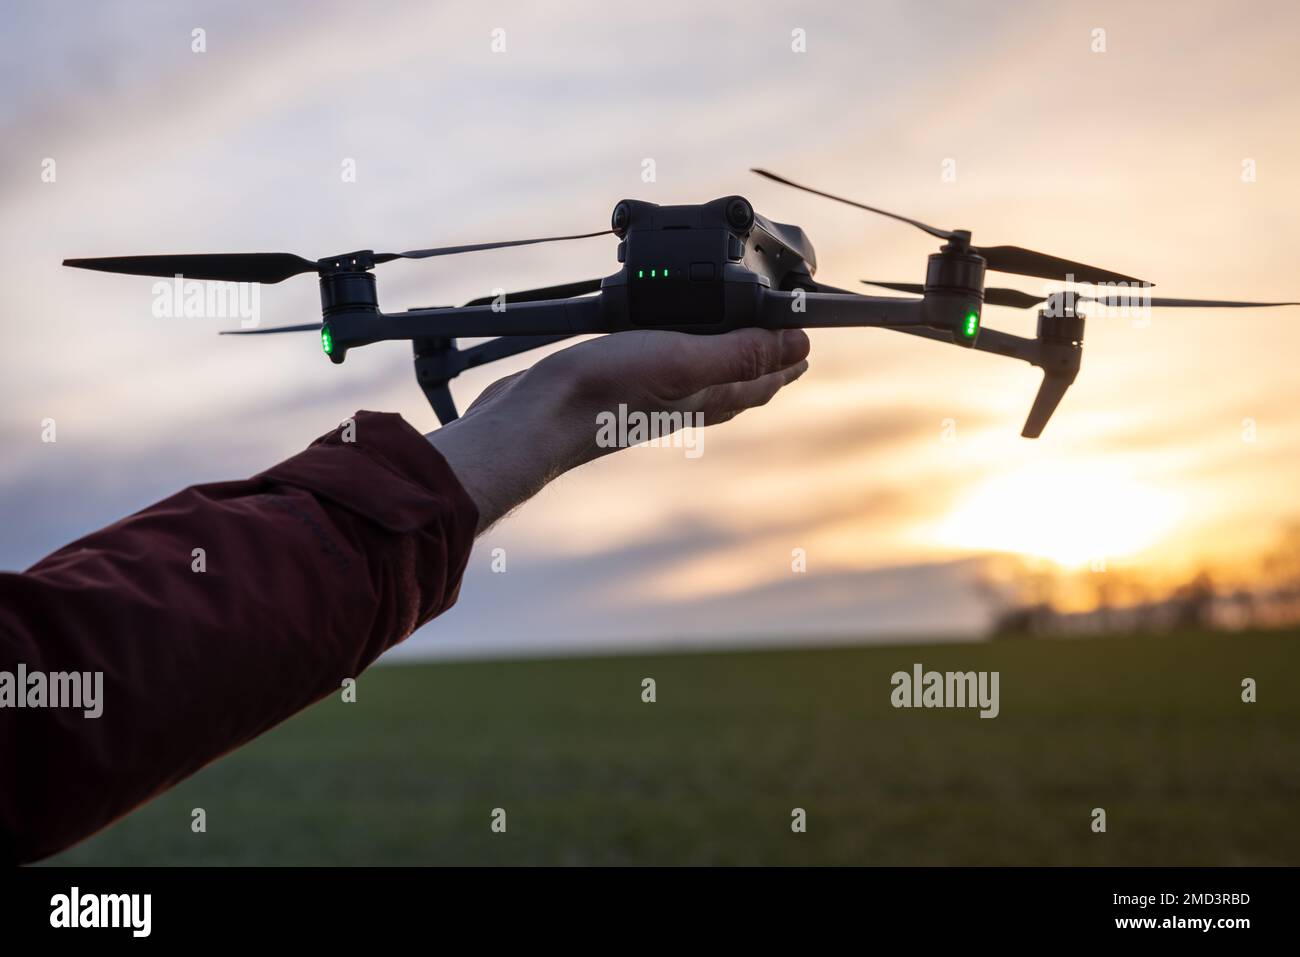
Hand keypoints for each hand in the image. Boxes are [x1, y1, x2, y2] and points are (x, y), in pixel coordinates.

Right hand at [428, 327, 809, 531]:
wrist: (534, 420)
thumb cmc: (606, 393)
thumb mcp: (682, 360)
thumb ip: (737, 352)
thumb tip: (797, 344)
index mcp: (704, 395)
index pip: (761, 380)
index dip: (788, 361)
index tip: (808, 341)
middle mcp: (682, 399)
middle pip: (737, 384)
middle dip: (763, 364)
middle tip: (783, 347)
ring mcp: (651, 396)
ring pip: (702, 380)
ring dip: (725, 362)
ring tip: (737, 346)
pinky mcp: (619, 385)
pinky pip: (663, 371)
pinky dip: (679, 357)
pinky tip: (663, 348)